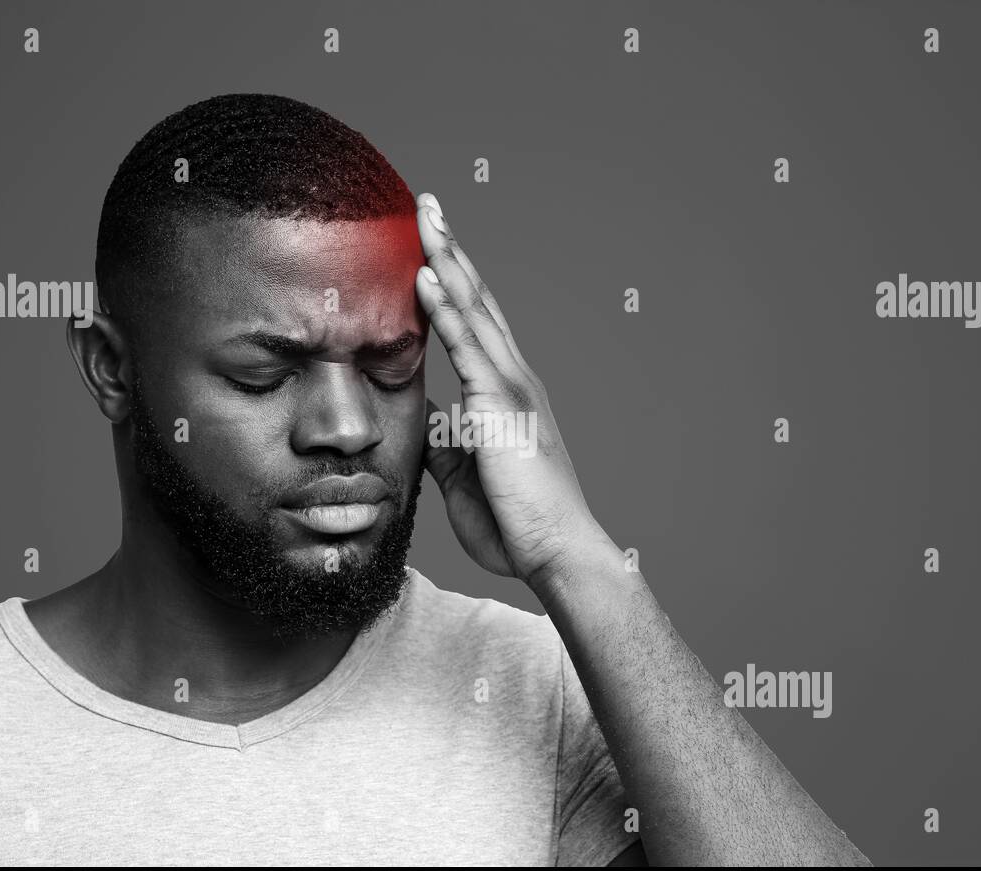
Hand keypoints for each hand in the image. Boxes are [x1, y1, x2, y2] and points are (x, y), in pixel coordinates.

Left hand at [414, 192, 611, 588]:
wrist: (556, 553)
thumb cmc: (519, 525)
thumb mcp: (468, 479)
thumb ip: (449, 447)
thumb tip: (429, 429)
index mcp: (507, 395)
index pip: (476, 326)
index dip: (453, 284)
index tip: (429, 247)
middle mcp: (513, 379)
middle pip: (478, 300)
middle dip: (450, 250)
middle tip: (427, 207)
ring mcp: (511, 387)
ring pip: (474, 308)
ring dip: (447, 260)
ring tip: (424, 217)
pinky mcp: (501, 405)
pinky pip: (468, 347)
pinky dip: (447, 308)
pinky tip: (426, 275)